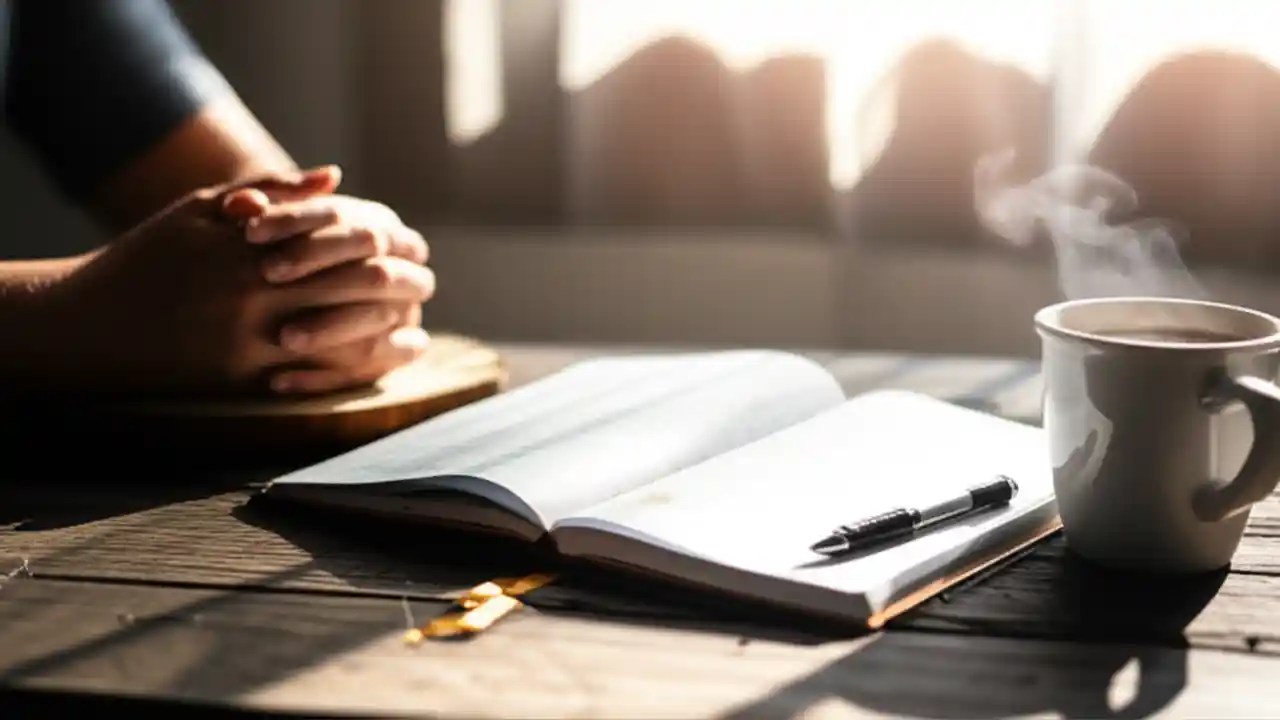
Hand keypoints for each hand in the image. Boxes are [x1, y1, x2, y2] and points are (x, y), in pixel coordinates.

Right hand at [43, 168, 434, 395]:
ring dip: (386, 332)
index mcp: (248, 247)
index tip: (409, 242)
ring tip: (414, 324)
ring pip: (343, 338)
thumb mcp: (200, 209)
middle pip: (352, 288)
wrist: (93, 324)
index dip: (384, 242)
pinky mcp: (243, 382)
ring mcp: (249, 343)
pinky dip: (356, 370)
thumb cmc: (151, 256)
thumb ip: (271, 190)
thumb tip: (337, 177)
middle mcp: (253, 295)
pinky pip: (316, 379)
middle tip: (426, 282)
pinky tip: (379, 362)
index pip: (338, 240)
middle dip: (398, 285)